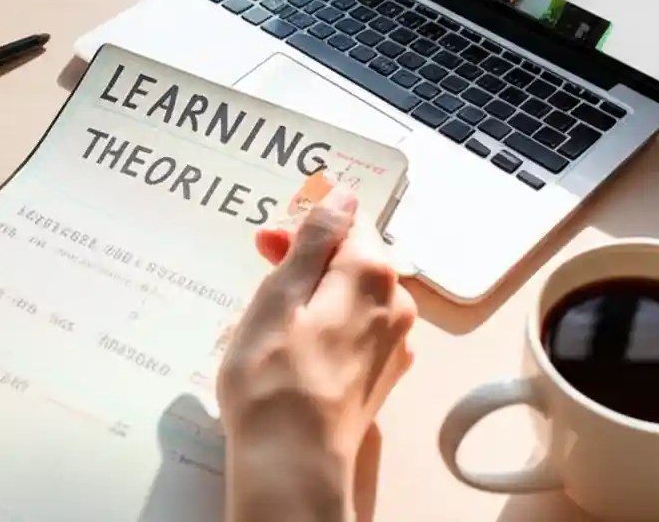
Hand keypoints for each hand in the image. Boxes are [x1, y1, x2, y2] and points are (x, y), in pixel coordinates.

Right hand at [217, 185, 414, 521]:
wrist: (294, 464)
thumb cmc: (273, 379)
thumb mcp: (280, 294)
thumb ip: (315, 239)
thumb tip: (342, 195)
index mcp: (373, 274)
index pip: (349, 218)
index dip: (306, 223)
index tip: (267, 242)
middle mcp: (397, 303)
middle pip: (354, 256)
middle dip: (308, 255)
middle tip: (261, 271)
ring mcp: (394, 342)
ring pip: (353, 293)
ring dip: (315, 290)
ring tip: (272, 313)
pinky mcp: (383, 373)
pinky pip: (356, 327)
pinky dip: (327, 323)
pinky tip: (295, 344)